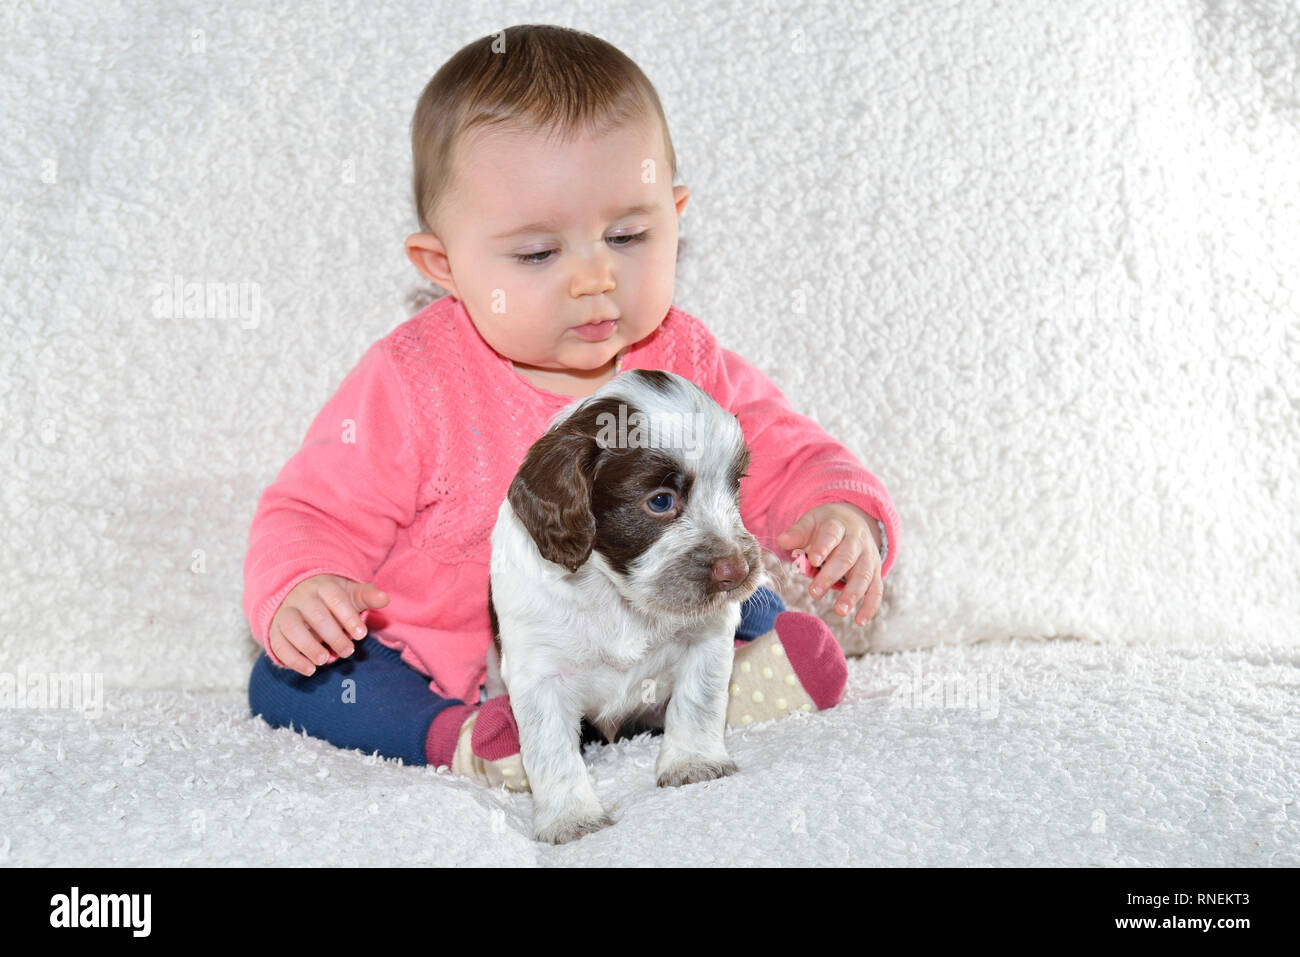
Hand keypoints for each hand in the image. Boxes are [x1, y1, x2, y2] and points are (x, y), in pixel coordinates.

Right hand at [267, 574, 389, 674]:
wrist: (297, 595)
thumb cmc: (330, 599)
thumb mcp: (349, 594)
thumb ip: (367, 597)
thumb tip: (385, 599)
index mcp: (322, 587)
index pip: (335, 599)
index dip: (348, 617)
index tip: (361, 635)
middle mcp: (301, 598)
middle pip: (316, 615)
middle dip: (333, 636)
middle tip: (349, 651)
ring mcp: (285, 613)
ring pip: (292, 628)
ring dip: (309, 646)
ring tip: (325, 660)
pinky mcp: (274, 630)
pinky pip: (278, 644)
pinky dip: (293, 659)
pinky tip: (310, 670)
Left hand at [775, 502, 882, 625]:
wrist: (853, 520)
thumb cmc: (825, 526)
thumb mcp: (811, 522)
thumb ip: (797, 533)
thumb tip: (781, 540)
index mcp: (838, 525)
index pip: (831, 534)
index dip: (823, 547)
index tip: (812, 560)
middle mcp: (857, 540)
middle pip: (846, 558)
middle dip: (831, 576)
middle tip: (814, 593)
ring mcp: (868, 557)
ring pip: (864, 575)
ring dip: (852, 594)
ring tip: (839, 611)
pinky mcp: (875, 572)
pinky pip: (876, 589)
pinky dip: (870, 605)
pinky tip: (860, 621)